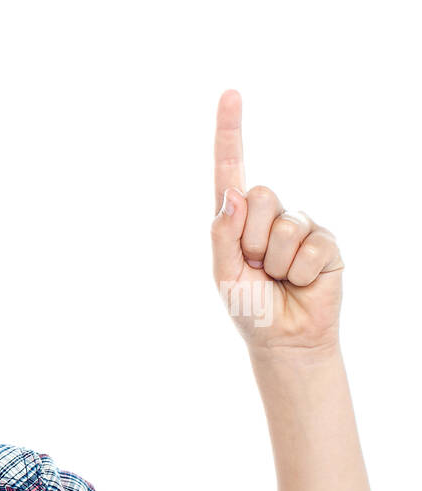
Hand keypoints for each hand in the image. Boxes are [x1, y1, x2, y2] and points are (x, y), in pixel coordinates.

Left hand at [211, 89, 343, 357]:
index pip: (231, 170)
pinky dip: (301, 271)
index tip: (230, 94)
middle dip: (252, 238)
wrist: (284, 339)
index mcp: (236, 220)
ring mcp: (299, 226)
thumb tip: (232, 194)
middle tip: (257, 266)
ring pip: (283, 223)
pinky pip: (311, 245)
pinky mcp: (325, 242)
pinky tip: (301, 282)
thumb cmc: (248, 307)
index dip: (231, 132)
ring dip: (276, 260)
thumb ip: (222, 235)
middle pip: (259, 194)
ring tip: (278, 277)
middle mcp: (268, 215)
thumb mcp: (224, 275)